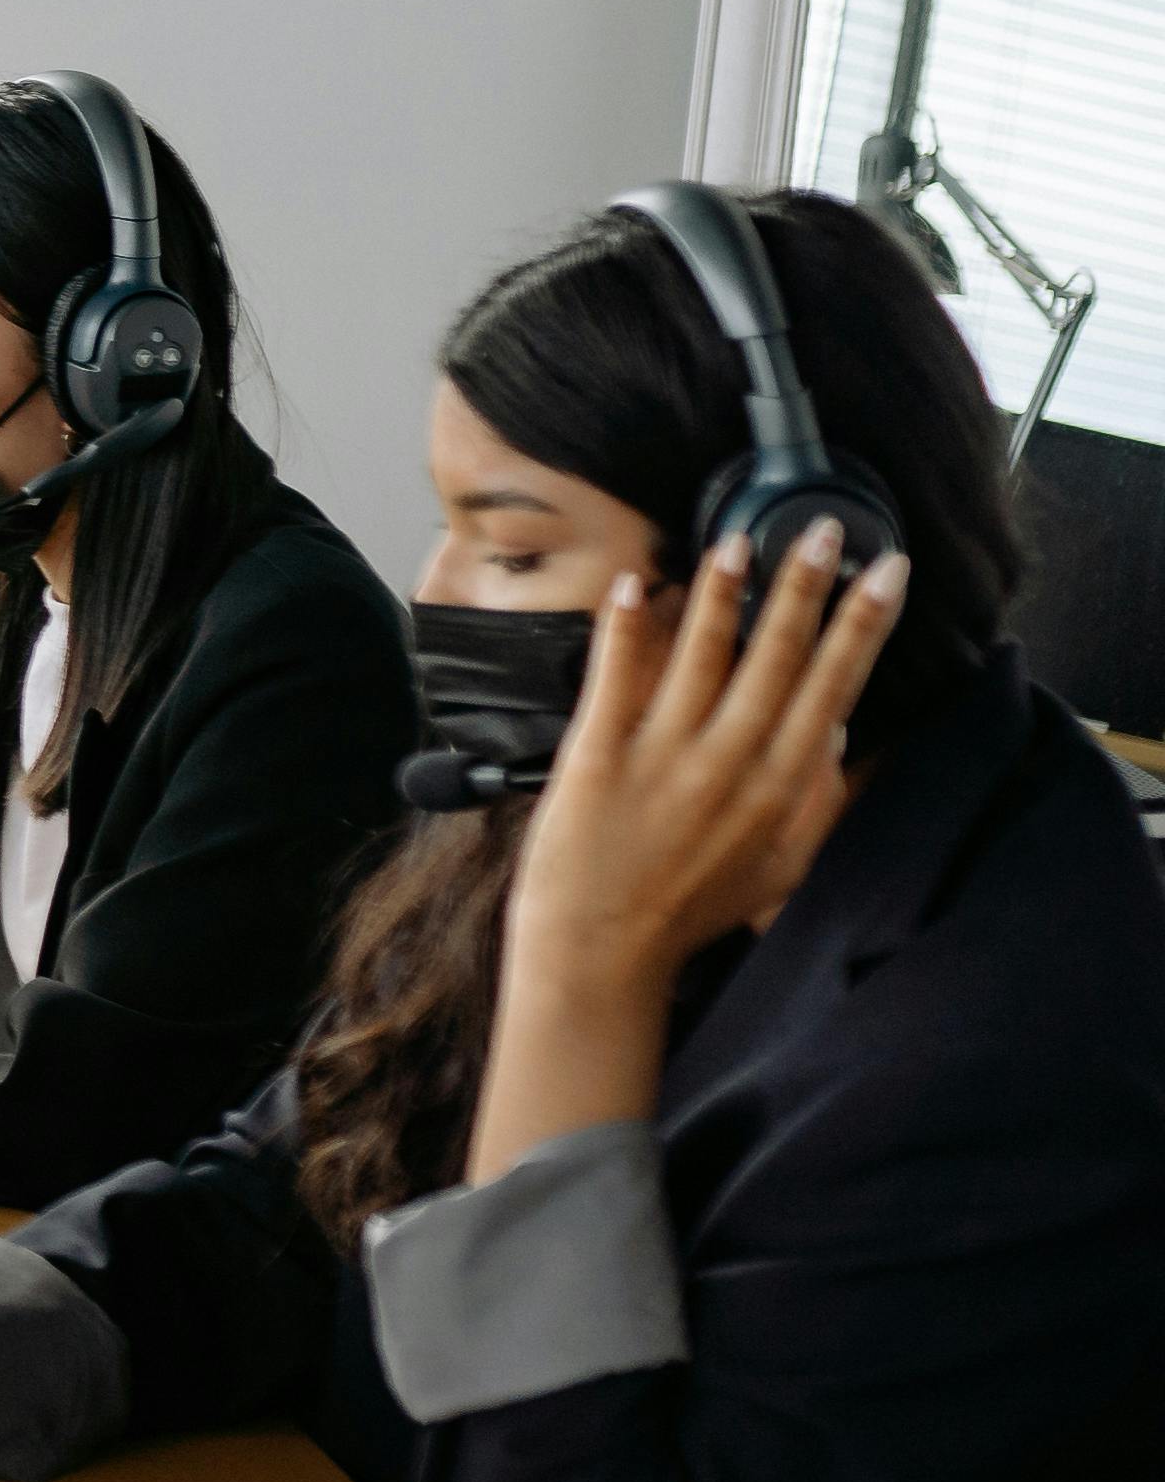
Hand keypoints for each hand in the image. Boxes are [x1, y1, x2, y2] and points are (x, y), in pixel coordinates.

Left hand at [506, 523, 907, 997]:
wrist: (601, 951)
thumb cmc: (689, 909)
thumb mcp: (781, 864)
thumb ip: (818, 798)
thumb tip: (844, 730)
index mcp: (780, 789)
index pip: (834, 688)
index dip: (862, 626)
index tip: (884, 573)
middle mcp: (731, 766)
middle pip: (779, 659)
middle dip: (804, 588)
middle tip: (821, 530)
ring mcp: (664, 759)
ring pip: (703, 656)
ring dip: (723, 594)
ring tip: (738, 541)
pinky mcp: (598, 756)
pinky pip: (616, 678)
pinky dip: (627, 628)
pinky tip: (639, 583)